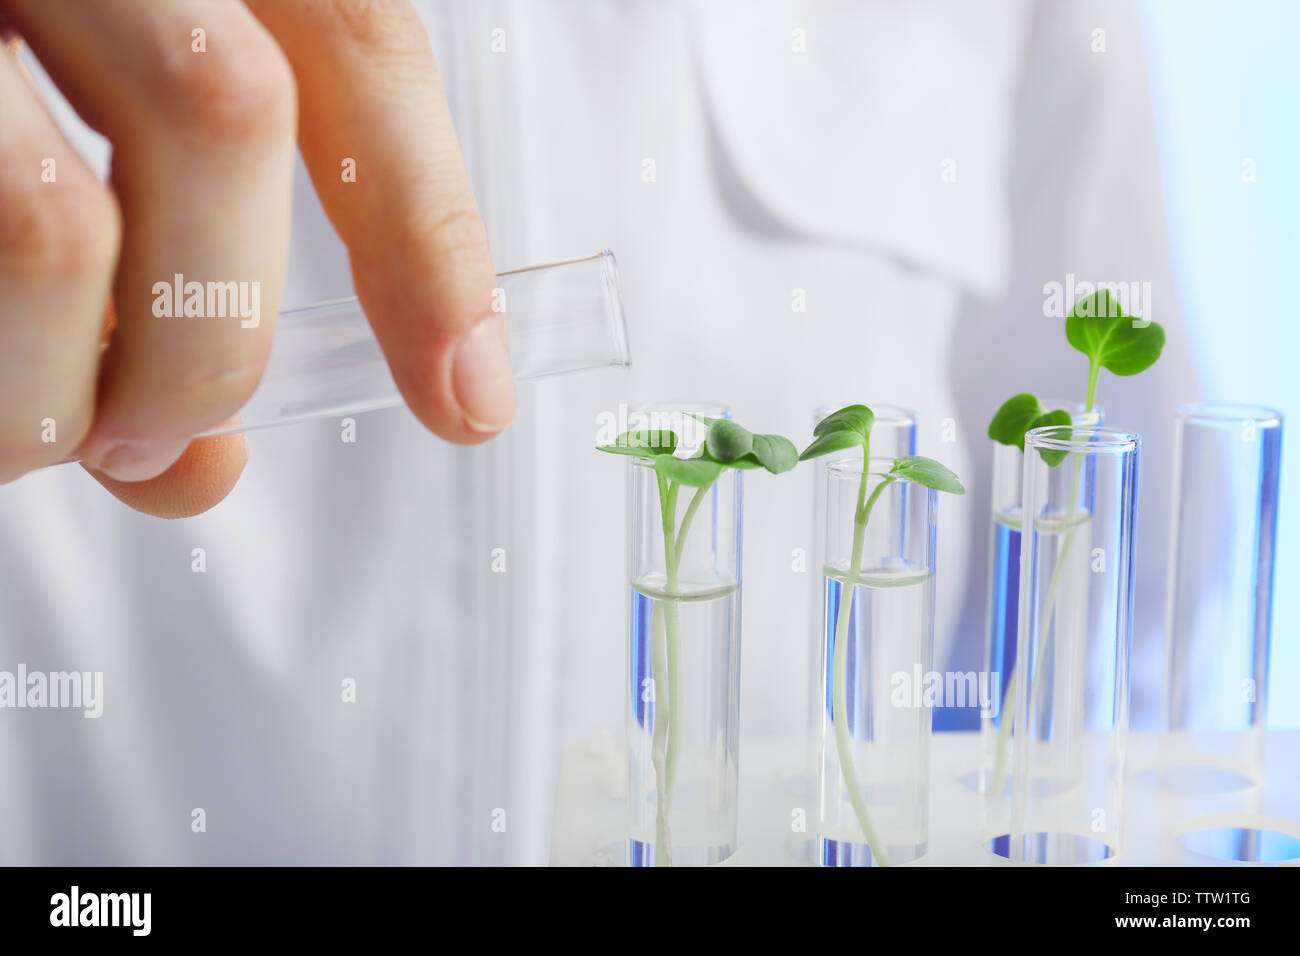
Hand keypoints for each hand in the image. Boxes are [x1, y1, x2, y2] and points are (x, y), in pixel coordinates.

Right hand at [0, 0, 515, 516]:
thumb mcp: (92, 92)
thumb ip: (173, 251)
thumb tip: (203, 470)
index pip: (357, 47)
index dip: (429, 241)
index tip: (467, 398)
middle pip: (226, 117)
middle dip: (214, 338)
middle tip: (167, 445)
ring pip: (42, 222)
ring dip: (57, 395)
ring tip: (43, 433)